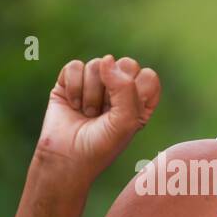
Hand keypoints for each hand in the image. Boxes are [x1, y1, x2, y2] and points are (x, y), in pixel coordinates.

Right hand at [35, 54, 160, 184]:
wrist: (68, 156)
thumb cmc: (102, 143)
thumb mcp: (125, 121)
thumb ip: (125, 88)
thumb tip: (107, 59)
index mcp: (140, 100)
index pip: (148, 76)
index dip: (136, 91)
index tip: (125, 112)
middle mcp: (119, 89)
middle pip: (125, 64)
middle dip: (113, 88)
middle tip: (105, 111)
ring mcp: (95, 83)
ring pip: (98, 64)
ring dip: (91, 93)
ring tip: (88, 113)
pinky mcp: (70, 81)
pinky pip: (75, 66)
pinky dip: (74, 87)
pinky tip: (73, 104)